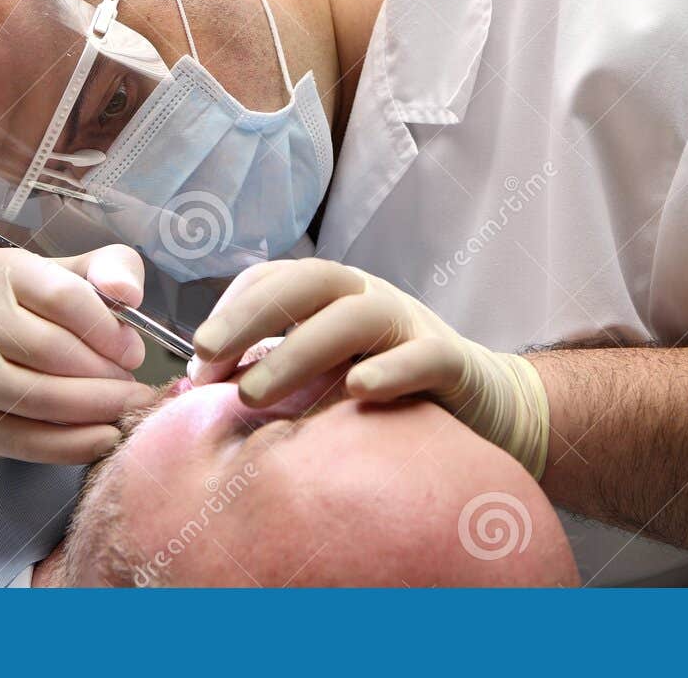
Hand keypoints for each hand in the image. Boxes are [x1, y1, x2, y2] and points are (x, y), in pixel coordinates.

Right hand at [0, 245, 158, 462]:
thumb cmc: (37, 306)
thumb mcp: (76, 272)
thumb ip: (112, 268)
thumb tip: (127, 291)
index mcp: (0, 271)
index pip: (61, 296)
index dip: (106, 329)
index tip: (133, 353)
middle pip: (45, 349)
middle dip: (101, 374)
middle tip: (134, 388)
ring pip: (29, 395)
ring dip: (89, 409)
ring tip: (123, 410)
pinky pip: (18, 438)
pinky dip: (67, 445)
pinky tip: (102, 439)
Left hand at [188, 259, 550, 477]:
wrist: (490, 409)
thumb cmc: (393, 394)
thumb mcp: (329, 377)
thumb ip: (276, 374)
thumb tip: (198, 390)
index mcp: (337, 297)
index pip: (278, 278)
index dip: (232, 309)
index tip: (197, 357)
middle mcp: (372, 298)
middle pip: (310, 282)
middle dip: (252, 315)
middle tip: (206, 358)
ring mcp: (414, 326)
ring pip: (356, 316)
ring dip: (298, 350)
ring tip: (253, 392)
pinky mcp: (453, 363)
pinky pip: (423, 357)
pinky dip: (389, 369)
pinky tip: (356, 391)